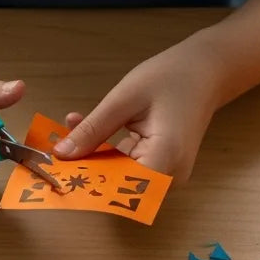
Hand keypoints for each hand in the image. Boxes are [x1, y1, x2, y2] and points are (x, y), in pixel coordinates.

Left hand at [53, 35, 223, 179]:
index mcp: (165, 159)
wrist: (206, 71)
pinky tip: (84, 130)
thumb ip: (93, 130)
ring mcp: (166, 175)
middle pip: (117, 185)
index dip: (85, 183)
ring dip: (90, 158)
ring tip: (67, 131)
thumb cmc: (171, 77)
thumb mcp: (124, 99)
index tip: (56, 171)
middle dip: (83, 169)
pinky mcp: (160, 168)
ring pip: (118, 177)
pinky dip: (104, 152)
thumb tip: (62, 155)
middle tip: (53, 149)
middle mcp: (169, 177)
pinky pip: (126, 168)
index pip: (118, 187)